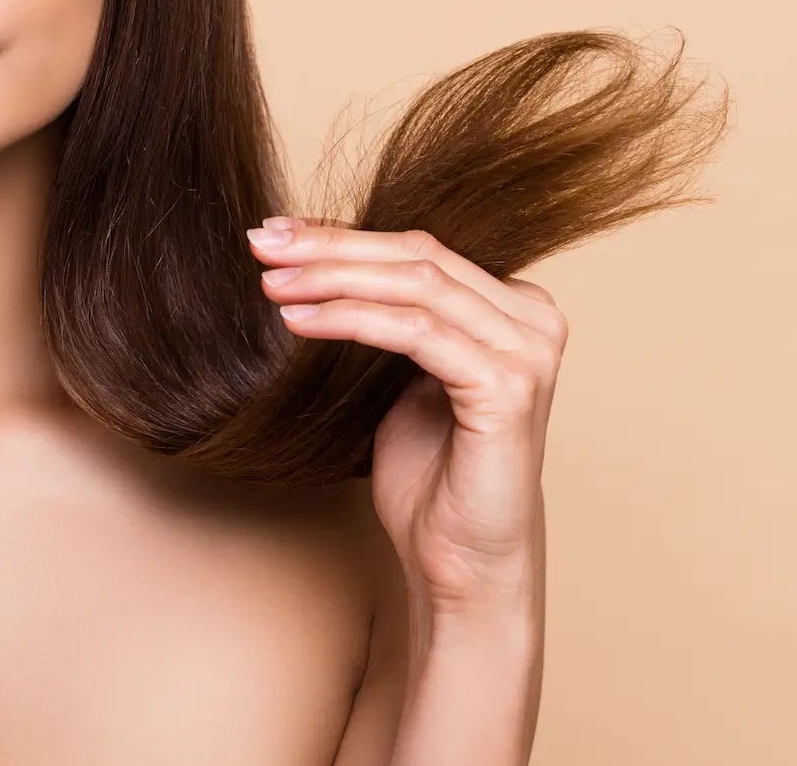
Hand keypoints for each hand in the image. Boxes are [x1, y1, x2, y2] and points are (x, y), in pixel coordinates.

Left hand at [246, 216, 566, 616]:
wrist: (460, 562)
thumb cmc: (432, 476)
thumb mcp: (401, 378)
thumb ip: (387, 316)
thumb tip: (319, 258)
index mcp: (513, 306)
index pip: (419, 248)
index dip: (343, 235)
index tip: (277, 233)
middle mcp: (532, 319)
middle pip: (417, 254)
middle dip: (330, 246)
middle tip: (263, 244)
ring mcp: (526, 351)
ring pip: (415, 285)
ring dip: (332, 278)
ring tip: (272, 284)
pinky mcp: (507, 388)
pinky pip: (415, 333)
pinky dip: (351, 319)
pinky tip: (300, 321)